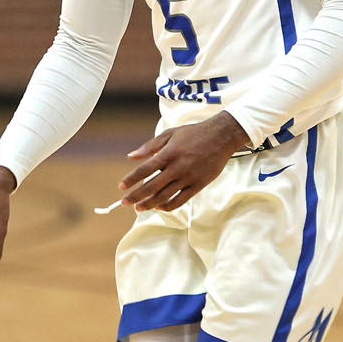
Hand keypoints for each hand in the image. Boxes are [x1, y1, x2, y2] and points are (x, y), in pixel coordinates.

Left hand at [118, 113, 249, 211]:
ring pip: (165, 196)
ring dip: (150, 204)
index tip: (121, 186)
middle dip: (136, 196)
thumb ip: (150, 146)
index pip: (145, 170)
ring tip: (139, 208)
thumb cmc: (194, 134)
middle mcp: (177, 167)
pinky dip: (168, 206)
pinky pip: (180, 200)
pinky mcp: (198, 185)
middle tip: (125, 202)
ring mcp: (188, 178)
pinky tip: (159, 207)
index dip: (131, 179)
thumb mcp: (170, 134)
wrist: (221, 137)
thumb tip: (131, 156)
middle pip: (152, 187)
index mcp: (168, 153)